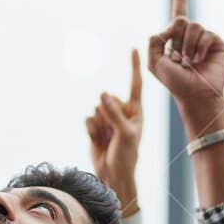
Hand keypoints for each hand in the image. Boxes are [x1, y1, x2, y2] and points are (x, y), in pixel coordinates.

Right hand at [86, 50, 143, 216]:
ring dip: (98, 125)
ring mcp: (108, 118)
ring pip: (95, 109)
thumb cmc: (127, 156)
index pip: (135, 84)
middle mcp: (122, 111)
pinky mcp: (95, 127)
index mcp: (135, 111)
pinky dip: (90, 129)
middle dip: (106, 115)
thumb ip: (114, 113)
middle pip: (107, 99)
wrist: (113, 175)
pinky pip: (87, 119)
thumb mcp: (126, 134)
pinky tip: (98, 140)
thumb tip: (103, 93)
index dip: (133, 66)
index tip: (134, 48)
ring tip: (107, 139)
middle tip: (114, 133)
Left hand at [147, 0, 223, 134]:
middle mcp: (190, 36)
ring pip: (192, 26)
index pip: (177, 14)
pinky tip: (199, 60)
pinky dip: (199, 47)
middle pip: (180, 19)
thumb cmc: (175, 82)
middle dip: (177, 37)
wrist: (196, 95)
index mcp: (175, 39)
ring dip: (187, 46)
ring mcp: (204, 39)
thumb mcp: (154, 62)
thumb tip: (170, 26)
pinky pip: (206, 34)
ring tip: (189, 62)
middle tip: (180, 58)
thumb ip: (154, 40)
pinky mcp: (216, 43)